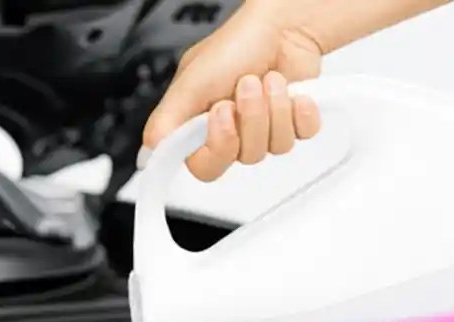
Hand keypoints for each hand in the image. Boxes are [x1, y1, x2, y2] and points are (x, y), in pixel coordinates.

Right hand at [141, 0, 324, 180]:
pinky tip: (293, 92)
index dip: (218, 146)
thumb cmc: (238, 43)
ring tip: (268, 79)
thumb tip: (152, 148)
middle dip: (251, 119)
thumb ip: (168, 119)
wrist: (283, 24)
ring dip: (275, 108)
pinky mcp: (292, 123)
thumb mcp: (191, 80)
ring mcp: (262, 129)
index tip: (222, 113)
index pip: (204, 165)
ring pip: (274, 147)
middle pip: (243, 156)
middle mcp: (230, 130)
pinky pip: (301, 137)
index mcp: (200, 125)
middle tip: (247, 86)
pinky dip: (300, 113)